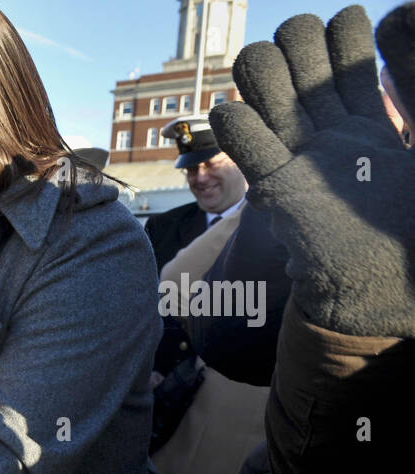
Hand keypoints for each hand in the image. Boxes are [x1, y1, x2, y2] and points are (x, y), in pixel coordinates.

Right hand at [208, 6, 414, 336]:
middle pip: (296, 62)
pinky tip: (234, 114)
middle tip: (310, 55)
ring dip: (262, 71)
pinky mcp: (278, 189)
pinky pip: (250, 146)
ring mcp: (300, 159)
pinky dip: (236, 125)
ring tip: (274, 76)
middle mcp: (330, 135)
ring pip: (265, 91)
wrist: (394, 286)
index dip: (341, 32)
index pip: (343, 54)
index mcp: (369, 121)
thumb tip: (404, 15)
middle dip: (297, 41)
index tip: (351, 30)